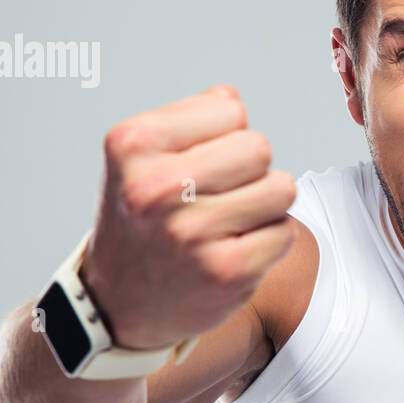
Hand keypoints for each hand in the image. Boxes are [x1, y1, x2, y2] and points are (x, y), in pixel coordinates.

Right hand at [80, 84, 296, 349]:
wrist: (117, 303)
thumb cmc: (141, 218)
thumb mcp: (140, 156)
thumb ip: (191, 116)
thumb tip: (233, 99)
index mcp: (134, 144)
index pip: (231, 109)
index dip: (224, 135)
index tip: (195, 164)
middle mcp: (157, 187)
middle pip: (260, 147)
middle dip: (250, 169)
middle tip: (216, 197)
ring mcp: (192, 233)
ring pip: (282, 188)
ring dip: (265, 204)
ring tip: (227, 222)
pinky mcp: (227, 272)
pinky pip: (286, 231)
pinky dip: (269, 240)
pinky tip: (233, 250)